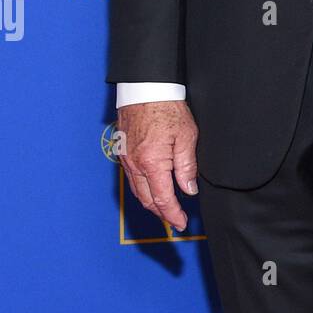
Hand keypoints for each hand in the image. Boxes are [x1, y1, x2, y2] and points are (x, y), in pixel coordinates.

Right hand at [117, 100, 199, 231]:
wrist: (145, 89)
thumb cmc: (168, 108)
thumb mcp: (186, 136)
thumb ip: (187, 166)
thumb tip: (189, 190)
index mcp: (152, 163)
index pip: (163, 198)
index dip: (173, 214)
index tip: (181, 223)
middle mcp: (135, 165)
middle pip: (147, 200)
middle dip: (162, 214)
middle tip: (175, 221)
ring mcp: (127, 160)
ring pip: (138, 192)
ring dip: (152, 204)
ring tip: (166, 210)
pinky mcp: (123, 154)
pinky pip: (132, 180)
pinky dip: (143, 190)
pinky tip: (152, 190)